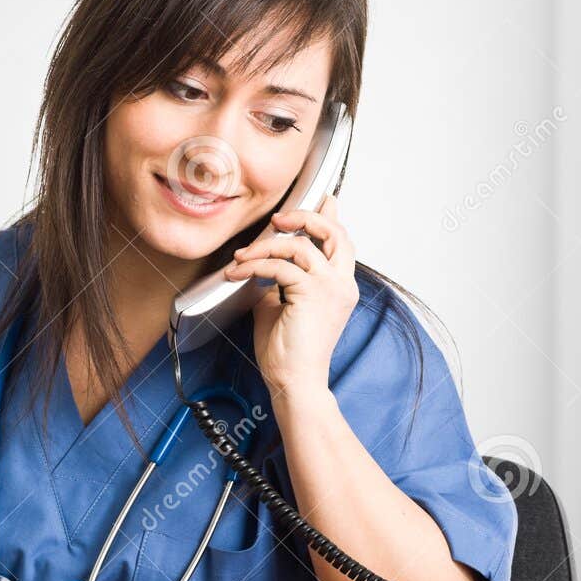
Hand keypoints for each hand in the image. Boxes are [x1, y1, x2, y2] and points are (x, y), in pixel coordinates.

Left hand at [224, 197, 357, 399]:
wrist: (293, 382)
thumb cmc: (287, 352)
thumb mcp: (281, 304)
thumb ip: (281, 279)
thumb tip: (267, 261)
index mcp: (340, 287)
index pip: (341, 241)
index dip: (331, 216)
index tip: (323, 198)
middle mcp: (342, 284)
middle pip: (334, 232)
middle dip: (304, 216)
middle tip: (277, 220)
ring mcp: (331, 288)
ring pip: (299, 245)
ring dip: (263, 246)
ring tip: (241, 258)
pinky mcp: (312, 294)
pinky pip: (279, 266)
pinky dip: (254, 265)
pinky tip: (238, 273)